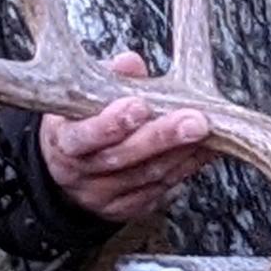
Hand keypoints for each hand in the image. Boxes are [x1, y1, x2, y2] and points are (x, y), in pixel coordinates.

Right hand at [40, 52, 215, 221]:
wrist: (69, 169)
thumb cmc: (80, 123)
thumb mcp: (82, 96)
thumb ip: (108, 77)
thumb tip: (130, 63)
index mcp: (64, 140)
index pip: (84, 136)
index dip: (111, 123)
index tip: (140, 106)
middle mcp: (80, 171)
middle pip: (122, 157)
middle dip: (162, 138)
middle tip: (194, 121)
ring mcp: (102, 195)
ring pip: (146, 175)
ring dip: (181, 153)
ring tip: (206, 132)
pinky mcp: (125, 208)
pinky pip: (159, 189)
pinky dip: (184, 168)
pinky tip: (202, 151)